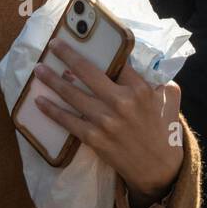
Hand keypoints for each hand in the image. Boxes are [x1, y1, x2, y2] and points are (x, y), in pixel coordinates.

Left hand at [34, 38, 183, 207]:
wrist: (158, 169)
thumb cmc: (162, 133)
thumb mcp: (168, 104)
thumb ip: (160, 85)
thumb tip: (146, 69)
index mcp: (140, 90)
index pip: (116, 63)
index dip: (99, 49)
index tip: (83, 38)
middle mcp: (121, 102)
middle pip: (88, 72)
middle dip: (67, 55)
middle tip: (53, 44)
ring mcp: (105, 120)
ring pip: (72, 94)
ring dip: (51, 80)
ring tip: (38, 69)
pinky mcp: (94, 137)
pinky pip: (67, 120)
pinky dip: (51, 110)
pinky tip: (39, 101)